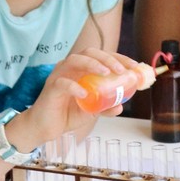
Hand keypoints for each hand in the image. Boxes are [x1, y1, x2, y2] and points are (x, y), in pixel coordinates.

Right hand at [21, 49, 154, 142]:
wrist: (45, 127)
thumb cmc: (67, 114)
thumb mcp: (91, 112)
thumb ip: (105, 107)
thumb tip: (120, 106)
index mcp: (83, 70)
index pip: (103, 57)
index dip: (119, 58)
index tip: (135, 67)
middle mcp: (71, 68)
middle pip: (89, 53)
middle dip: (108, 58)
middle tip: (121, 70)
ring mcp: (60, 75)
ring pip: (74, 60)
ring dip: (92, 64)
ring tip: (105, 73)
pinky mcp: (51, 87)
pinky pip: (62, 82)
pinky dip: (74, 86)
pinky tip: (84, 94)